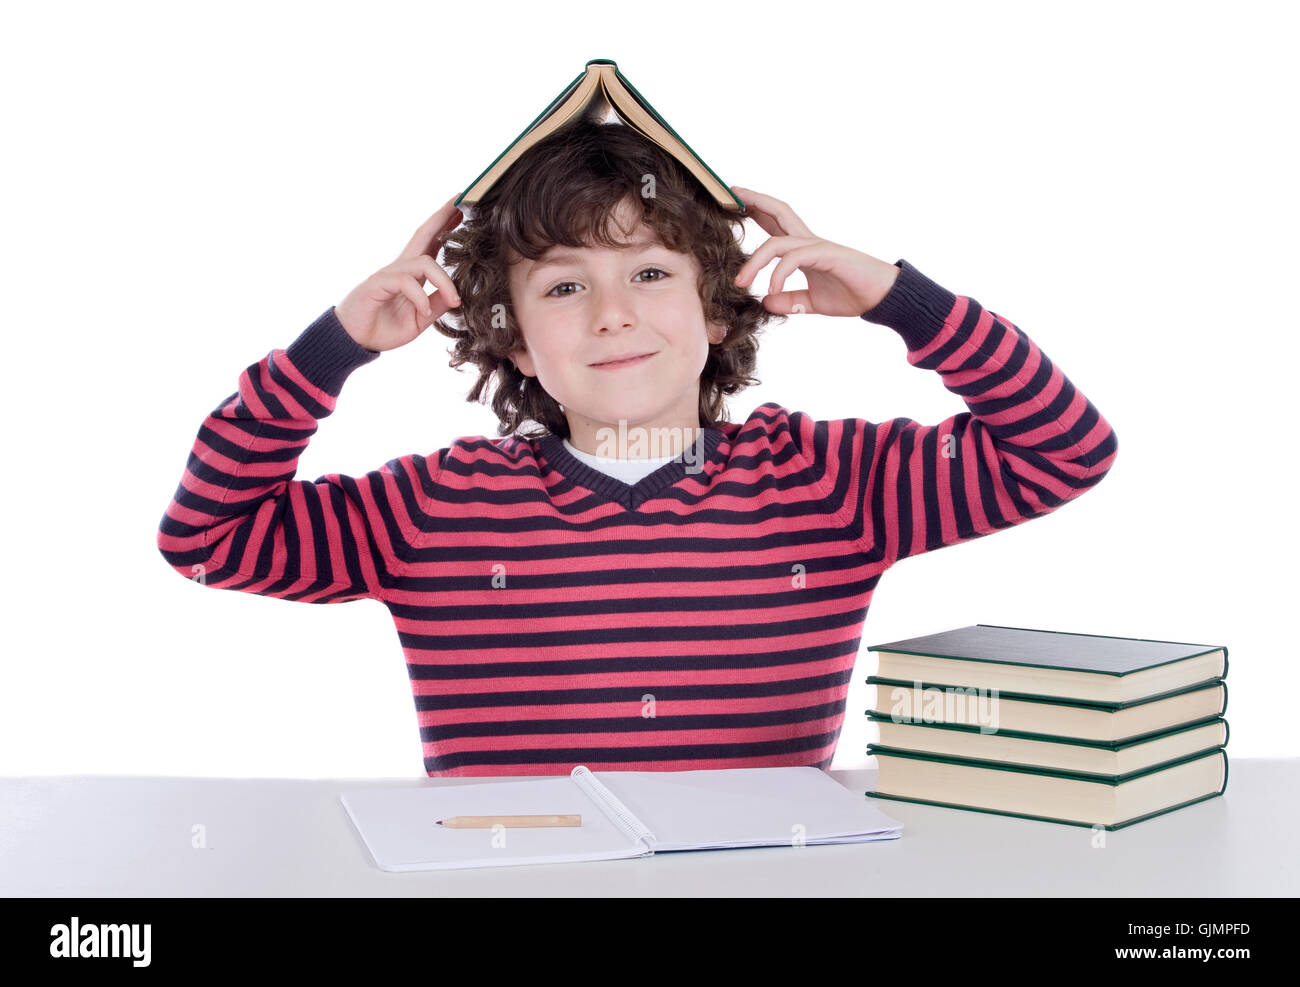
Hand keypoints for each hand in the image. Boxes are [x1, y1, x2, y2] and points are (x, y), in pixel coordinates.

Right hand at [335, 197, 462, 351]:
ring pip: (424, 262)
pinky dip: (420, 297)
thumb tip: (457, 296)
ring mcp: (388, 274)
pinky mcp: (377, 284)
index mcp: (412, 274)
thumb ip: (436, 305)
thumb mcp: (419, 319)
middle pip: (423, 234)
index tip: (462, 209)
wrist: (354, 340)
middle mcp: (401, 268)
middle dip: (442, 217)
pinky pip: (406, 282)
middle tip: (461, 200)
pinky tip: (424, 311)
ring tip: (454, 301)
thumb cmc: (383, 327)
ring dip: (444, 281)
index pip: (431, 243)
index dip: (445, 226)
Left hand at [730, 186, 900, 317]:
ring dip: (754, 260)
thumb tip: (766, 303)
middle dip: (755, 201)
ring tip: (740, 281)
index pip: (776, 224)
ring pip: (777, 242)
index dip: (757, 211)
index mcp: (805, 249)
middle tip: (731, 195)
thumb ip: (790, 301)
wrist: (882, 297)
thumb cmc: (852, 295)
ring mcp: (818, 246)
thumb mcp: (812, 302)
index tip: (735, 203)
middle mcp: (809, 242)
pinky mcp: (826, 255)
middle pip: (779, 212)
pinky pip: (794, 258)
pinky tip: (771, 290)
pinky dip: (778, 274)